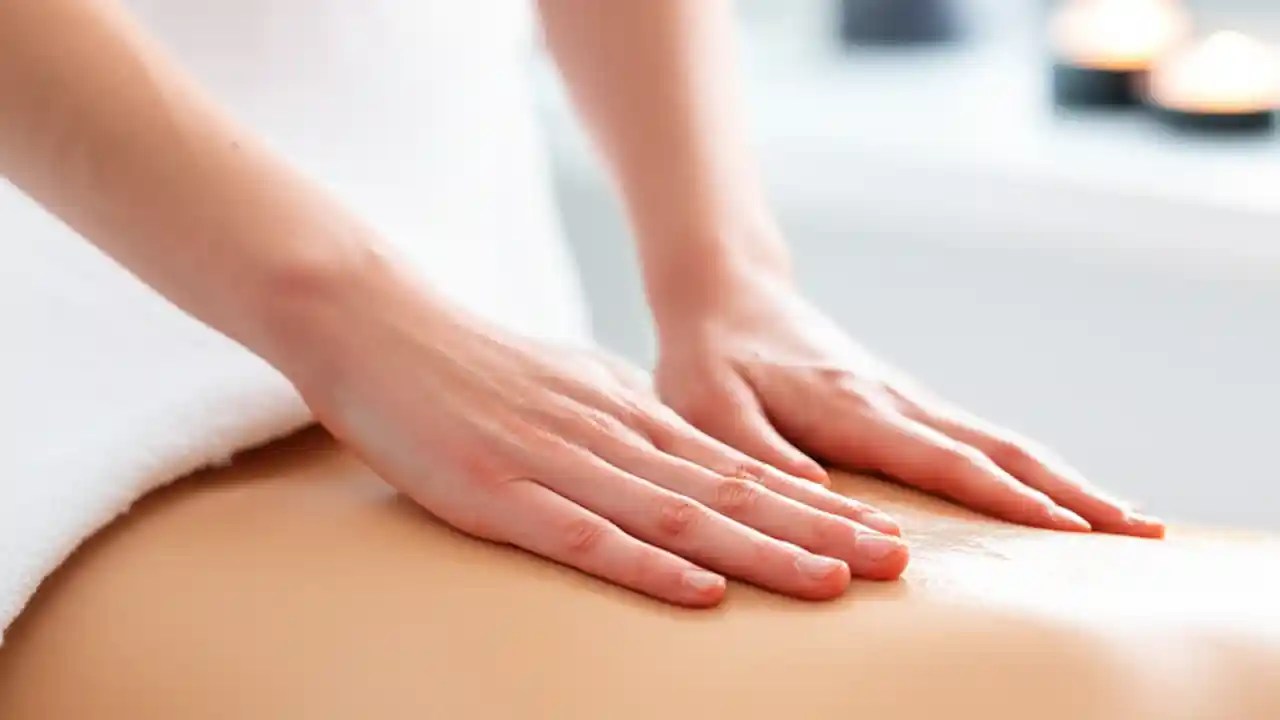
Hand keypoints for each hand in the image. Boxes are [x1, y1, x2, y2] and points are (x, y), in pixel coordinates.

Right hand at [279, 259, 907, 607]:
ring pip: (677, 514)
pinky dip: (648, 567)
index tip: (879, 531)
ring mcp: (556, 464)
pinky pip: (585, 538)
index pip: (738, 465)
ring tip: (834, 582)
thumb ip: (626, 423)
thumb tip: (680, 461)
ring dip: (761, 550)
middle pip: (730, 491)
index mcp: (627, 411)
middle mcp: (610, 435)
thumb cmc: (469, 363)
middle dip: (819, 531)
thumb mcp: (569, 384)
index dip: (814, 504)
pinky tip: (703, 592)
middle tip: (895, 563)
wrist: (376, 324)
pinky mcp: (497, 494)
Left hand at [653, 269, 1163, 537]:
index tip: (1070, 532)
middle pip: (1001, 449)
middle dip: (1071, 492)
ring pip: (999, 441)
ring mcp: (905, 397)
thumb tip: (830, 502)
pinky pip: (976, 438)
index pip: (947, 460)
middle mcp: (894, 399)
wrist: (727, 294)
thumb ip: (758, 456)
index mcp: (852, 406)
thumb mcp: (708, 408)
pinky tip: (1050, 493)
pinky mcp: (901, 402)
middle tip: (1139, 530)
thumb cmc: (712, 356)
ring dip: (1063, 481)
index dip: (1009, 499)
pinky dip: (1025, 468)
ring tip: (1123, 518)